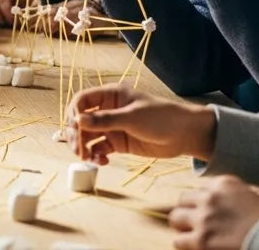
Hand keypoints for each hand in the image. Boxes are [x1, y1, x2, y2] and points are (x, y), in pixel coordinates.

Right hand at [65, 83, 216, 163]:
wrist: (184, 134)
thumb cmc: (160, 117)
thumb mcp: (132, 117)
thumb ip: (105, 120)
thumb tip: (78, 120)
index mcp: (110, 95)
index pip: (81, 100)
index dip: (74, 113)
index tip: (75, 128)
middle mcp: (108, 110)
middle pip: (81, 120)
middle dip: (76, 135)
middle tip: (79, 150)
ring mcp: (112, 127)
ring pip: (88, 136)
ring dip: (84, 147)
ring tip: (88, 159)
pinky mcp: (118, 143)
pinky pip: (100, 149)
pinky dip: (97, 155)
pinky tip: (101, 162)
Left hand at [169, 176, 258, 249]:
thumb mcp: (253, 197)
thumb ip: (234, 196)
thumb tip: (226, 204)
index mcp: (224, 183)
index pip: (202, 188)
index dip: (205, 201)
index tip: (210, 210)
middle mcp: (210, 197)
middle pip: (184, 199)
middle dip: (188, 210)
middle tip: (196, 221)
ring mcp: (204, 218)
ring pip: (176, 217)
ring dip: (182, 225)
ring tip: (191, 233)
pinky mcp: (201, 240)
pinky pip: (178, 240)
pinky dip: (184, 244)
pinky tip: (194, 246)